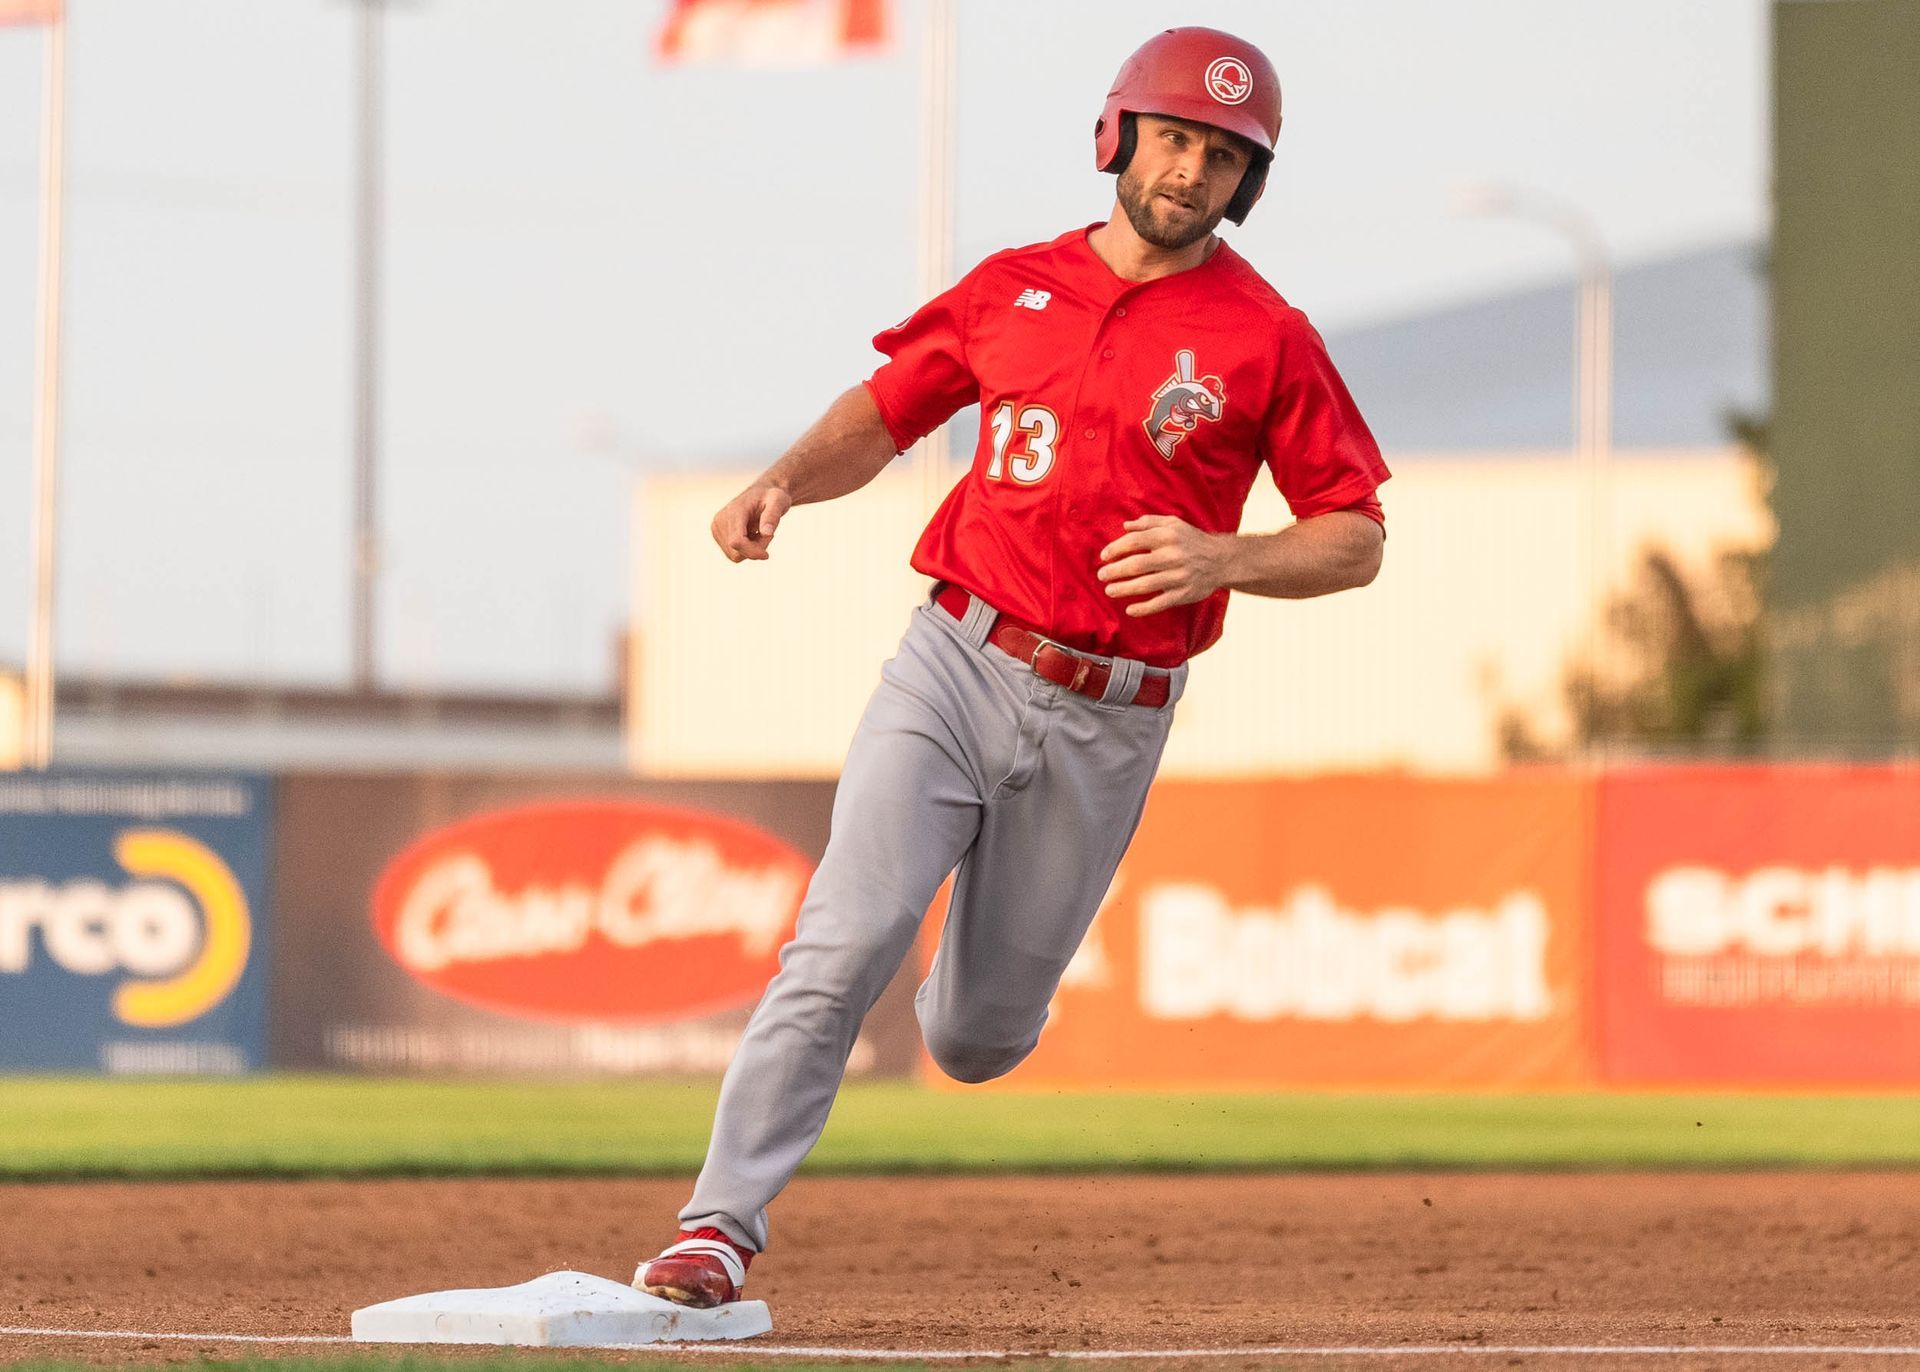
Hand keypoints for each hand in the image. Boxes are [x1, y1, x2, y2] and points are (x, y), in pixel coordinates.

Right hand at [711, 483, 792, 561]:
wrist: (761, 493)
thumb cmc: (771, 497)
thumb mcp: (778, 502)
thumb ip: (772, 516)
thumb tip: (767, 533)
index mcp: (734, 511)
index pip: (736, 541)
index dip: (751, 552)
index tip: (766, 555)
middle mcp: (720, 520)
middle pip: (736, 551)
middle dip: (755, 549)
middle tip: (767, 534)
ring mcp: (716, 528)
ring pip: (734, 555)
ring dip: (751, 550)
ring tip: (759, 533)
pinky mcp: (717, 534)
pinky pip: (733, 554)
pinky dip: (745, 550)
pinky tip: (752, 535)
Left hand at [1096, 515, 1230, 616]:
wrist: (1221, 560)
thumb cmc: (1191, 540)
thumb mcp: (1173, 524)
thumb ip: (1148, 522)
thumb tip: (1125, 525)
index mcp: (1168, 536)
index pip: (1135, 541)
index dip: (1116, 548)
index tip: (1104, 556)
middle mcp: (1173, 556)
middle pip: (1137, 564)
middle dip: (1115, 571)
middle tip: (1101, 575)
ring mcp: (1178, 577)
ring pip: (1146, 585)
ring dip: (1124, 589)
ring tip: (1110, 590)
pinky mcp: (1184, 594)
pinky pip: (1160, 603)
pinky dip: (1144, 608)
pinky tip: (1130, 610)